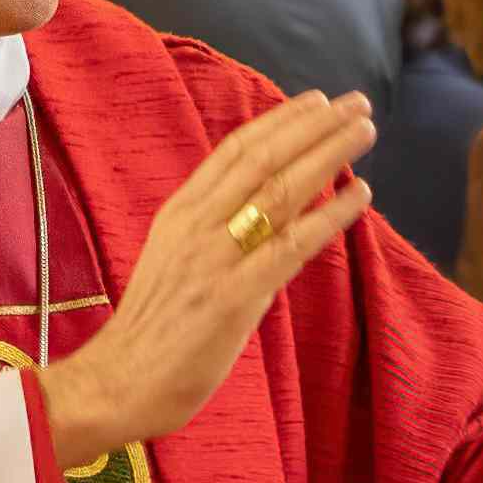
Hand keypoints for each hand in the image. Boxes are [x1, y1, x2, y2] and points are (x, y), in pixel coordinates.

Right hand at [39, 93, 369, 469]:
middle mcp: (196, 225)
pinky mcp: (232, 297)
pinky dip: (329, 215)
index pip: (234, 151)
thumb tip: (265, 219)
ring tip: (365, 131)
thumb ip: (214, 235)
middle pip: (262, 159)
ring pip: (279, 191)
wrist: (117, 381)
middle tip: (356, 103)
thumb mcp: (174, 262)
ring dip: (327, 155)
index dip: (280, 121)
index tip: (317, 101)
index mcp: (179, 214)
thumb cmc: (150, 331)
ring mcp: (214, 259)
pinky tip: (361, 196)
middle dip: (313, 125)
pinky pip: (290, 246)